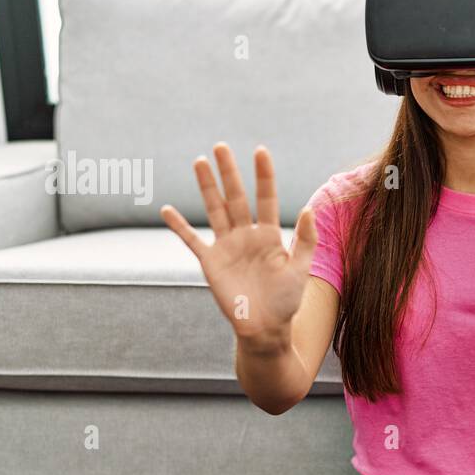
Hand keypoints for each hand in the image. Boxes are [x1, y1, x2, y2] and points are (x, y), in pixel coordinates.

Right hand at [160, 143, 317, 348]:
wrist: (265, 328)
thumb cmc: (287, 300)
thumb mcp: (300, 269)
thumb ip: (305, 240)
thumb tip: (307, 210)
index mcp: (269, 234)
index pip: (266, 198)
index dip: (263, 176)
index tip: (260, 151)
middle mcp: (246, 235)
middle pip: (236, 197)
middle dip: (229, 172)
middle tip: (221, 146)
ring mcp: (227, 247)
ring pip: (214, 210)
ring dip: (206, 187)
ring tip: (199, 162)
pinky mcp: (210, 262)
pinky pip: (192, 241)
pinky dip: (179, 227)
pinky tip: (167, 210)